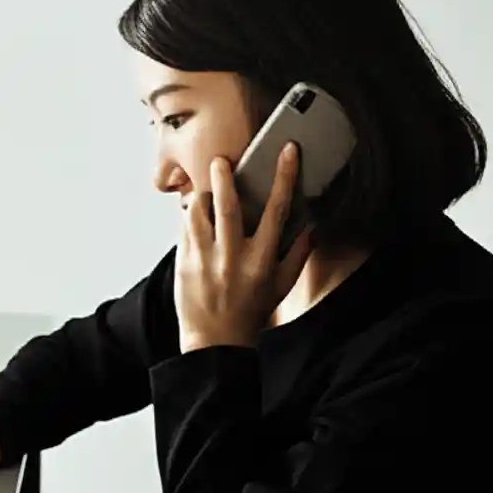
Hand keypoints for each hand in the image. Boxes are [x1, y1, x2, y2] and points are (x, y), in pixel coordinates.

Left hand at [175, 142, 312, 352]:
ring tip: (205, 194)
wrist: (216, 341)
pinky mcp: (183, 264)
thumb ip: (298, 255)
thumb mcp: (282, 285)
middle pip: (228, 208)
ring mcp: (205, 261)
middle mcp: (233, 258)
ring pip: (197, 215)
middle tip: (220, 159)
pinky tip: (194, 219)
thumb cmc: (253, 311)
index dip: (284, 177)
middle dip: (224, 179)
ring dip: (200, 199)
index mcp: (262, 260)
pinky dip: (189, 220)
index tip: (287, 151)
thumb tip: (310, 226)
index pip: (277, 210)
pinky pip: (184, 231)